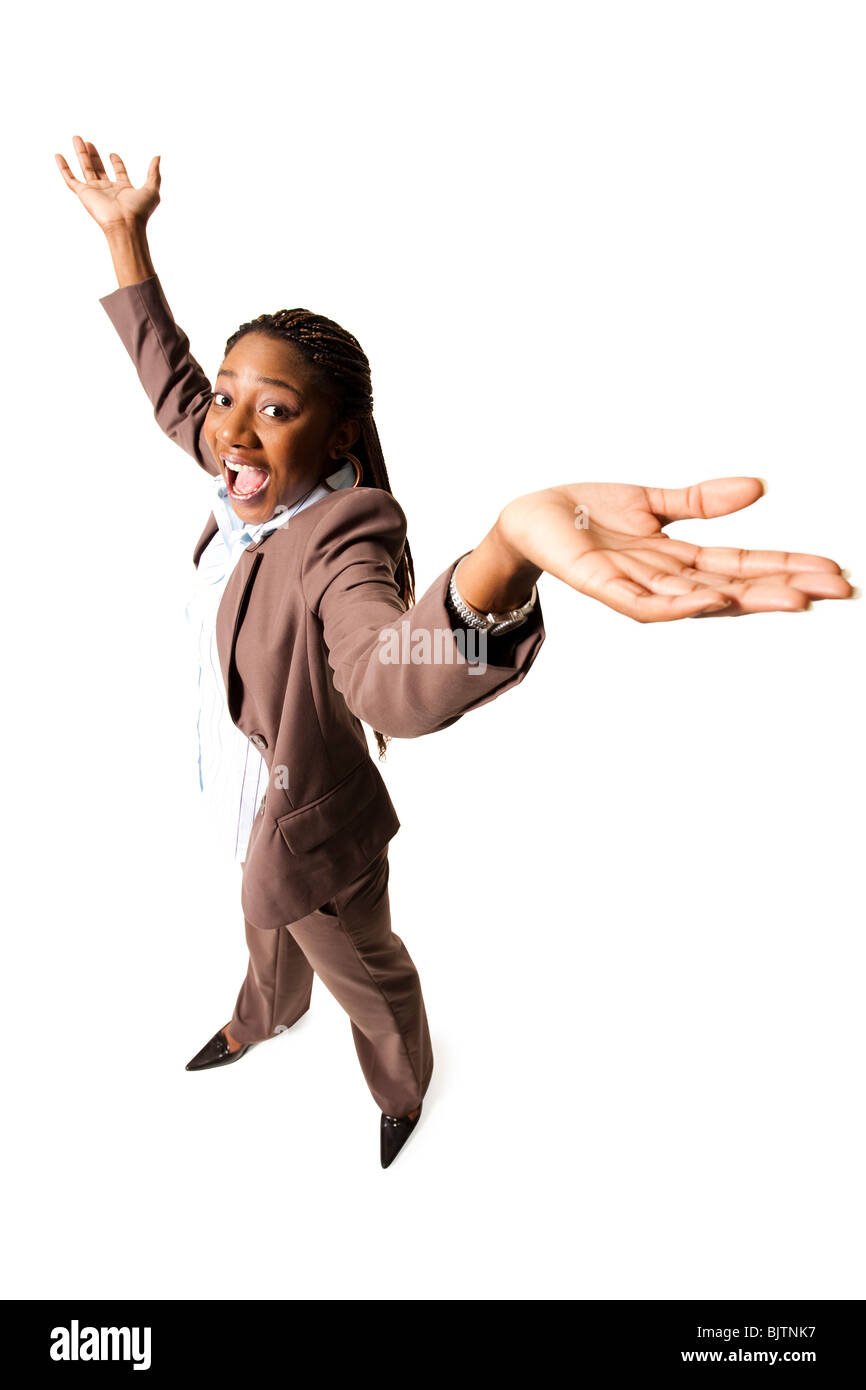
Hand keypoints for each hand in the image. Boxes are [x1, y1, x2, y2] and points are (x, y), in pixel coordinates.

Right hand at [54, 135, 159, 232]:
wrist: (125, 224)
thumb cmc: (139, 211)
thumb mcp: (152, 189)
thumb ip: (154, 173)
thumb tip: (158, 156)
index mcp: (123, 189)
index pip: (118, 173)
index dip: (116, 163)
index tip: (113, 154)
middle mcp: (108, 190)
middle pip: (99, 168)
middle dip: (93, 155)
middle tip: (87, 141)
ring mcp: (95, 191)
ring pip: (85, 168)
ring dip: (81, 153)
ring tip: (77, 138)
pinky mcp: (84, 194)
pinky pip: (70, 179)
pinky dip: (63, 167)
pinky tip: (58, 155)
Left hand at [496, 477, 852, 621]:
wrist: (531, 518)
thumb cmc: (587, 516)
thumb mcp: (655, 501)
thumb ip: (702, 500)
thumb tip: (757, 487)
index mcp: (680, 560)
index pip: (745, 566)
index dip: (789, 568)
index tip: (835, 573)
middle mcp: (664, 579)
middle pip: (735, 586)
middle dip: (785, 589)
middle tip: (836, 590)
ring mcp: (635, 585)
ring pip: (698, 599)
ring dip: (744, 600)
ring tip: (790, 599)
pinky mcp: (600, 584)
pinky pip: (643, 603)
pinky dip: (677, 605)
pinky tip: (709, 600)